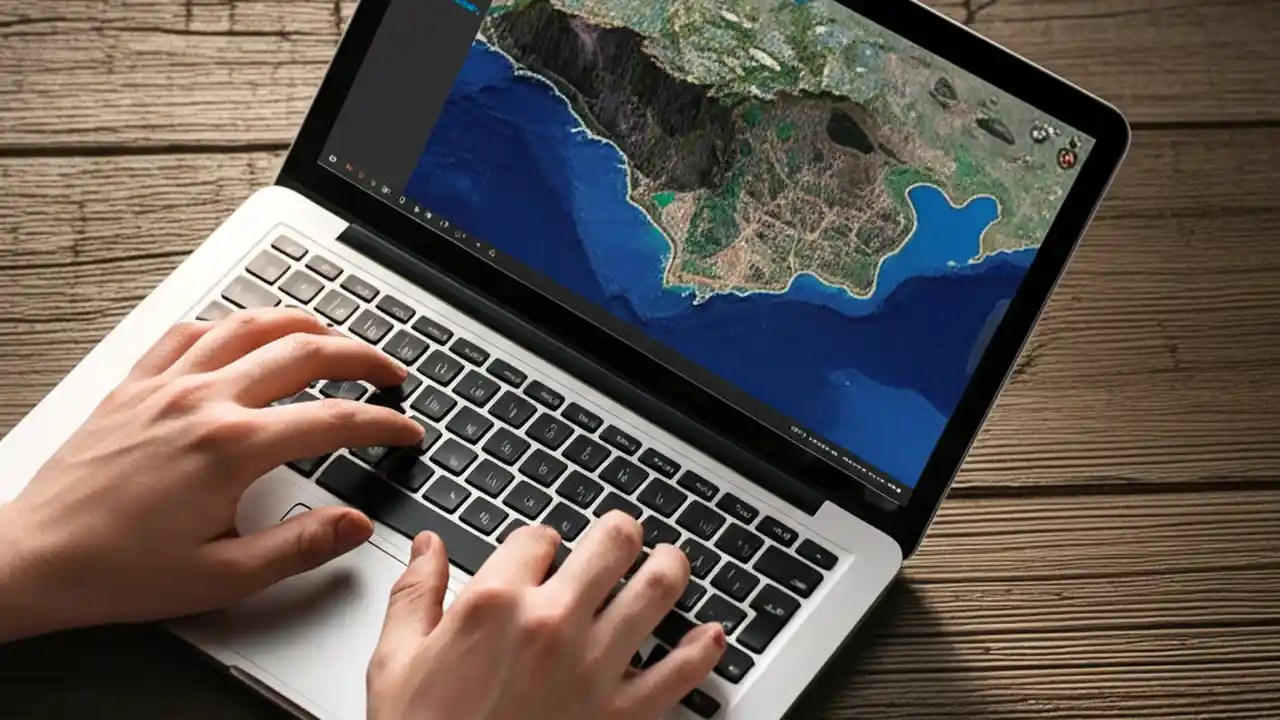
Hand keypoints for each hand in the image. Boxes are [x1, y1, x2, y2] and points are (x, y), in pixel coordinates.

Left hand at [0, 308, 423, 640]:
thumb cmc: (118, 570)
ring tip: (333, 336)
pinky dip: (229, 323)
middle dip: (362, 356)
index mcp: (233, 449)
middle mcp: (203, 403)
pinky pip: (190, 332)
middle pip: (305, 353)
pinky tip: (244, 332)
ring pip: (250, 326)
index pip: (334, 421)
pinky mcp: (134, 385)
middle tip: (389, 371)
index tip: (405, 429)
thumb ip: (301, 546)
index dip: (384, 423)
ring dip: (303, 324)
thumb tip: (356, 524)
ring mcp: (166, 386)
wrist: (35, 561)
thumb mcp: (224, 576)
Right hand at [367, 513, 725, 719]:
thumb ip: (414, 594)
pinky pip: (679, 673)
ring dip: (670, 569)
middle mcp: (551, 625)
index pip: (537, 536)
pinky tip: (710, 635)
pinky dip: (702, 650)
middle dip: (620, 533)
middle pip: (612, 542)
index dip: (542, 540)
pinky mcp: (622, 715)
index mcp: (494, 604)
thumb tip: (427, 546)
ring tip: (670, 564)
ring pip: (657, 591)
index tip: (545, 552)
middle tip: (622, 538)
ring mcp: (593, 668)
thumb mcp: (395, 663)